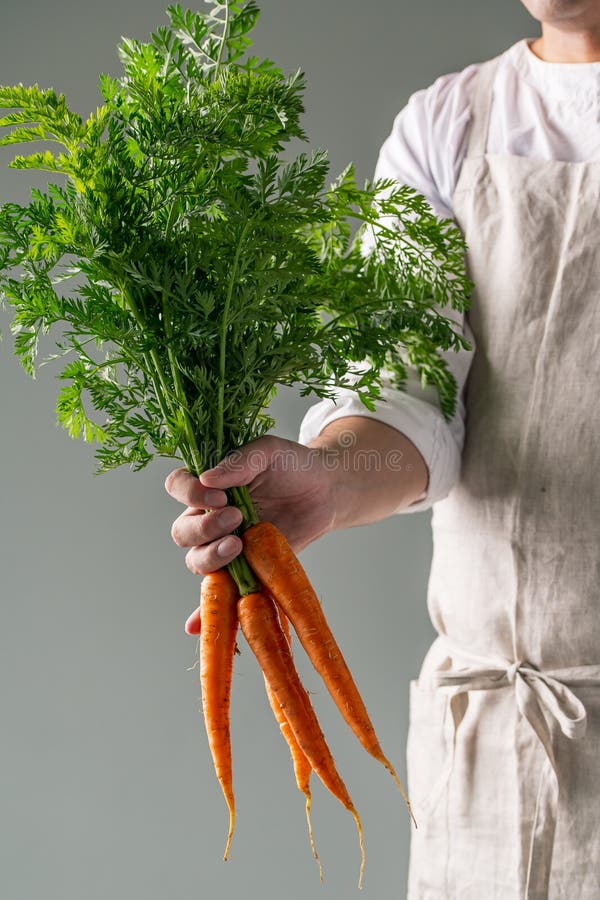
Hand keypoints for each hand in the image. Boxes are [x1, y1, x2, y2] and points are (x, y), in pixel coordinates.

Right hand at [165, 435, 336, 631]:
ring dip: (211, 558)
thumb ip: (239, 461)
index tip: (217, 495)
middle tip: (237, 517)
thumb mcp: (268, 451)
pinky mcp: (246, 568)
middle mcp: (210, 516)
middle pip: (182, 531)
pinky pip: (220, 593)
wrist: (327, 491)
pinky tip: (194, 626)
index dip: (188, 493)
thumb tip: (207, 478)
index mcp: (210, 485)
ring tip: (239, 545)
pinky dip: (203, 613)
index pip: (177, 487)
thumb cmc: (294, 465)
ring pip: (197, 561)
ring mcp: (226, 544)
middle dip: (204, 528)